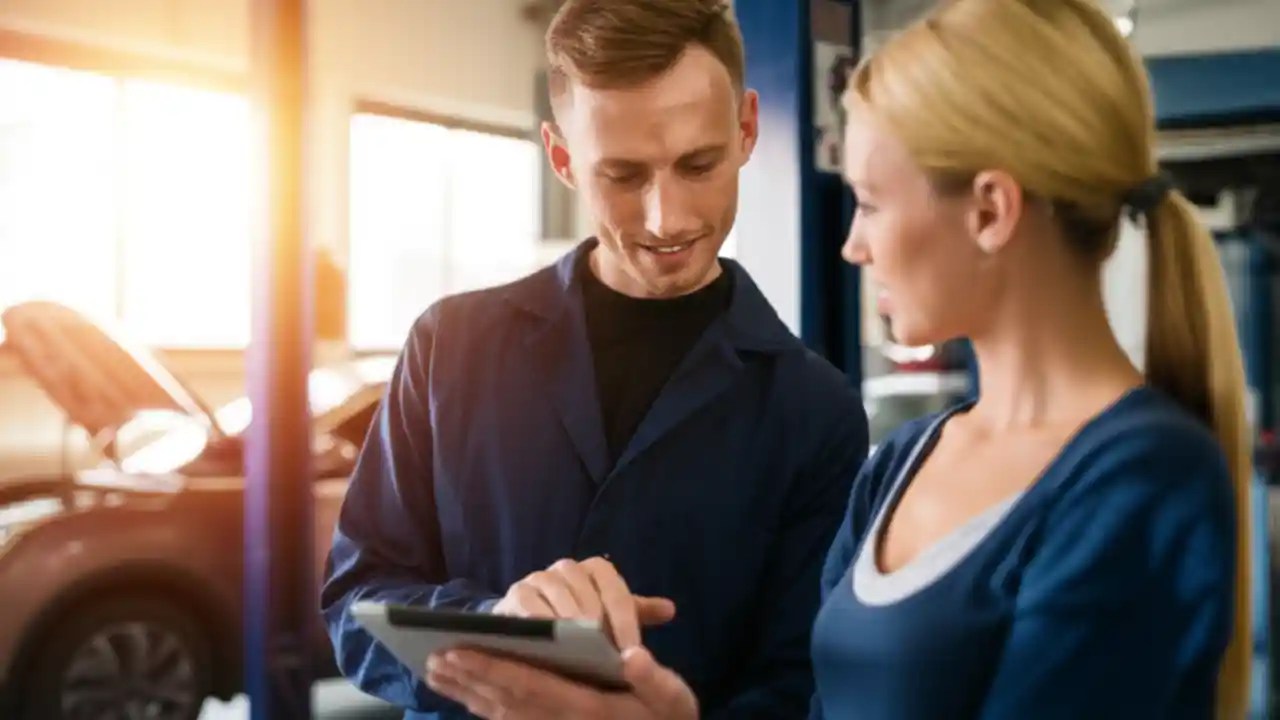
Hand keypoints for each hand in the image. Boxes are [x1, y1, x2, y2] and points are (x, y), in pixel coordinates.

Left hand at [426, 645, 697, 719]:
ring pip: (500, 713)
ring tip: (436, 673)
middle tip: (434, 658)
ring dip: (466, 693)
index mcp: (587, 708)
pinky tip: (465, 694)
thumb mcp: (673, 699)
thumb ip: (653, 679)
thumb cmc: (669, 717)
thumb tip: (634, 655)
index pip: (531, 686)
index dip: (493, 668)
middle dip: (468, 678)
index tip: (461, 651)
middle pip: (505, 700)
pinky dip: (483, 707)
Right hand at [492, 557, 674, 648]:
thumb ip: (637, 612)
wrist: (533, 624)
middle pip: (583, 587)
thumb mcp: (611, 616)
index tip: (631, 648)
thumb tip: (670, 610)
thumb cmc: (580, 619)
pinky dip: (539, 623)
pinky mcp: (515, 594)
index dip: (624, 615)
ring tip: (579, 649)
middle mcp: (566, 568)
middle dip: (596, 620)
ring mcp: (538, 578)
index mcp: (594, 570)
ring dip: (568, 621)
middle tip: (605, 651)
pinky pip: (528, 604)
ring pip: (556, 593)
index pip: (612, 584)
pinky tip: (550, 646)